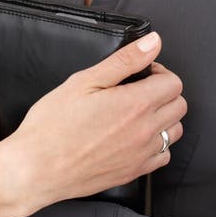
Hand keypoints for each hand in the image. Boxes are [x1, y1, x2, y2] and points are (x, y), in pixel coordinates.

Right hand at [0, 31, 187, 216]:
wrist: (36, 169)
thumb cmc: (53, 123)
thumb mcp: (85, 81)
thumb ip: (125, 60)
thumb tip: (154, 42)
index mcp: (136, 104)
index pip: (173, 83)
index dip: (159, 71)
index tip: (140, 73)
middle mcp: (145, 131)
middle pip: (179, 106)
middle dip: (163, 92)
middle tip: (138, 89)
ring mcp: (141, 156)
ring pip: (174, 131)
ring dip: (163, 117)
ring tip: (136, 112)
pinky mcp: (133, 173)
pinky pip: (163, 156)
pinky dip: (156, 144)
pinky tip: (134, 136)